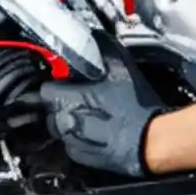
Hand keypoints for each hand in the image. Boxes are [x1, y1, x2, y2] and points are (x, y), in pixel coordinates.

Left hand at [39, 32, 166, 177]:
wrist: (150, 141)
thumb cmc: (136, 108)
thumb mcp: (121, 68)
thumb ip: (102, 48)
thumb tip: (95, 37)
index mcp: (67, 99)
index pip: (45, 89)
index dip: (57, 82)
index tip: (67, 81)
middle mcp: (64, 122)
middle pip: (50, 108)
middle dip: (63, 101)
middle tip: (83, 96)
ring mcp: (72, 143)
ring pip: (59, 127)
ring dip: (70, 119)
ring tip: (92, 114)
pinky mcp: (81, 158)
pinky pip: (72, 144)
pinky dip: (79, 137)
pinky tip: (97, 130)